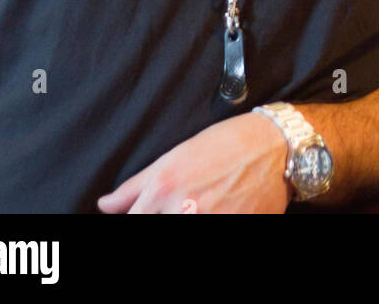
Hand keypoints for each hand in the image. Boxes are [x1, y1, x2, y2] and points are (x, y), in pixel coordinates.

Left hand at [96, 111, 292, 213]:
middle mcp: (182, 210)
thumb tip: (105, 206)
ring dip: (181, 221)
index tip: (146, 214)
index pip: (132, 222)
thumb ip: (134, 186)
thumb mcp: (173, 157)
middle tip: (178, 208)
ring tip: (198, 208)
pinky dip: (208, 224)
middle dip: (161, 218)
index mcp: (162, 189)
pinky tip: (213, 213)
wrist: (273, 147)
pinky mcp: (232, 229)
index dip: (133, 220)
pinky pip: (209, 232)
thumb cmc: (223, 145)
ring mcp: (209, 223)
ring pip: (179, 233)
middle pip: (153, 229)